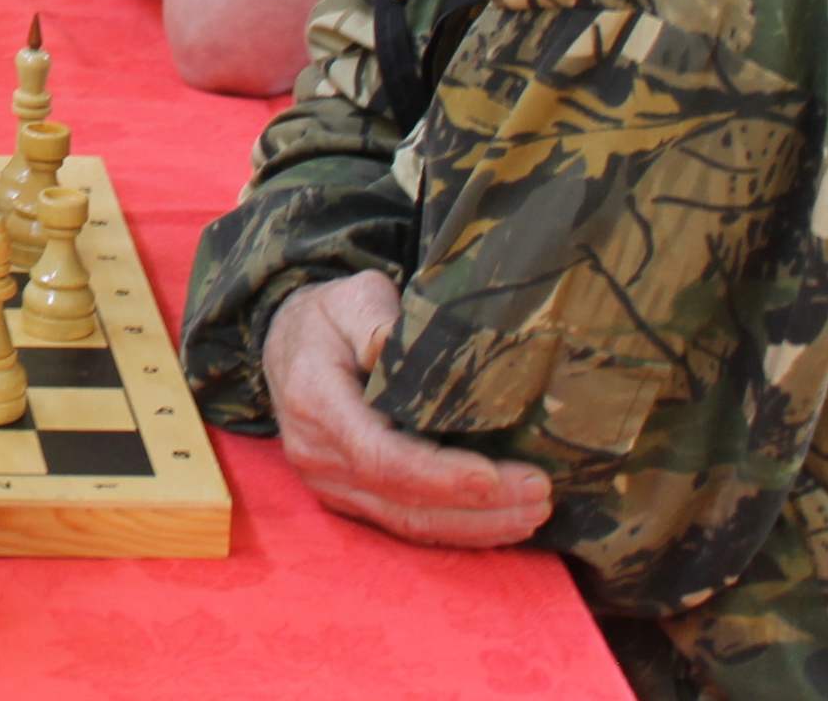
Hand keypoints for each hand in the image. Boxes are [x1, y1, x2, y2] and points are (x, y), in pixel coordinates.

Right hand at [265, 274, 552, 546]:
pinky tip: (501, 522)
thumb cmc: (328, 319)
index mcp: (316, 403)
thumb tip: (408, 346)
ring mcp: (330, 483)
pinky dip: (457, 530)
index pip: (381, 455)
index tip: (494, 477)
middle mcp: (318, 455)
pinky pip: (405, 525)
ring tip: (533, 513)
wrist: (287, 346)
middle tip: (540, 494)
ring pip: (409, 523)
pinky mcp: (349, 497)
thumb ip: (379, 320)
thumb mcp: (351, 298)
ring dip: (476, 526)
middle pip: (405, 499)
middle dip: (478, 506)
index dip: (440, 475)